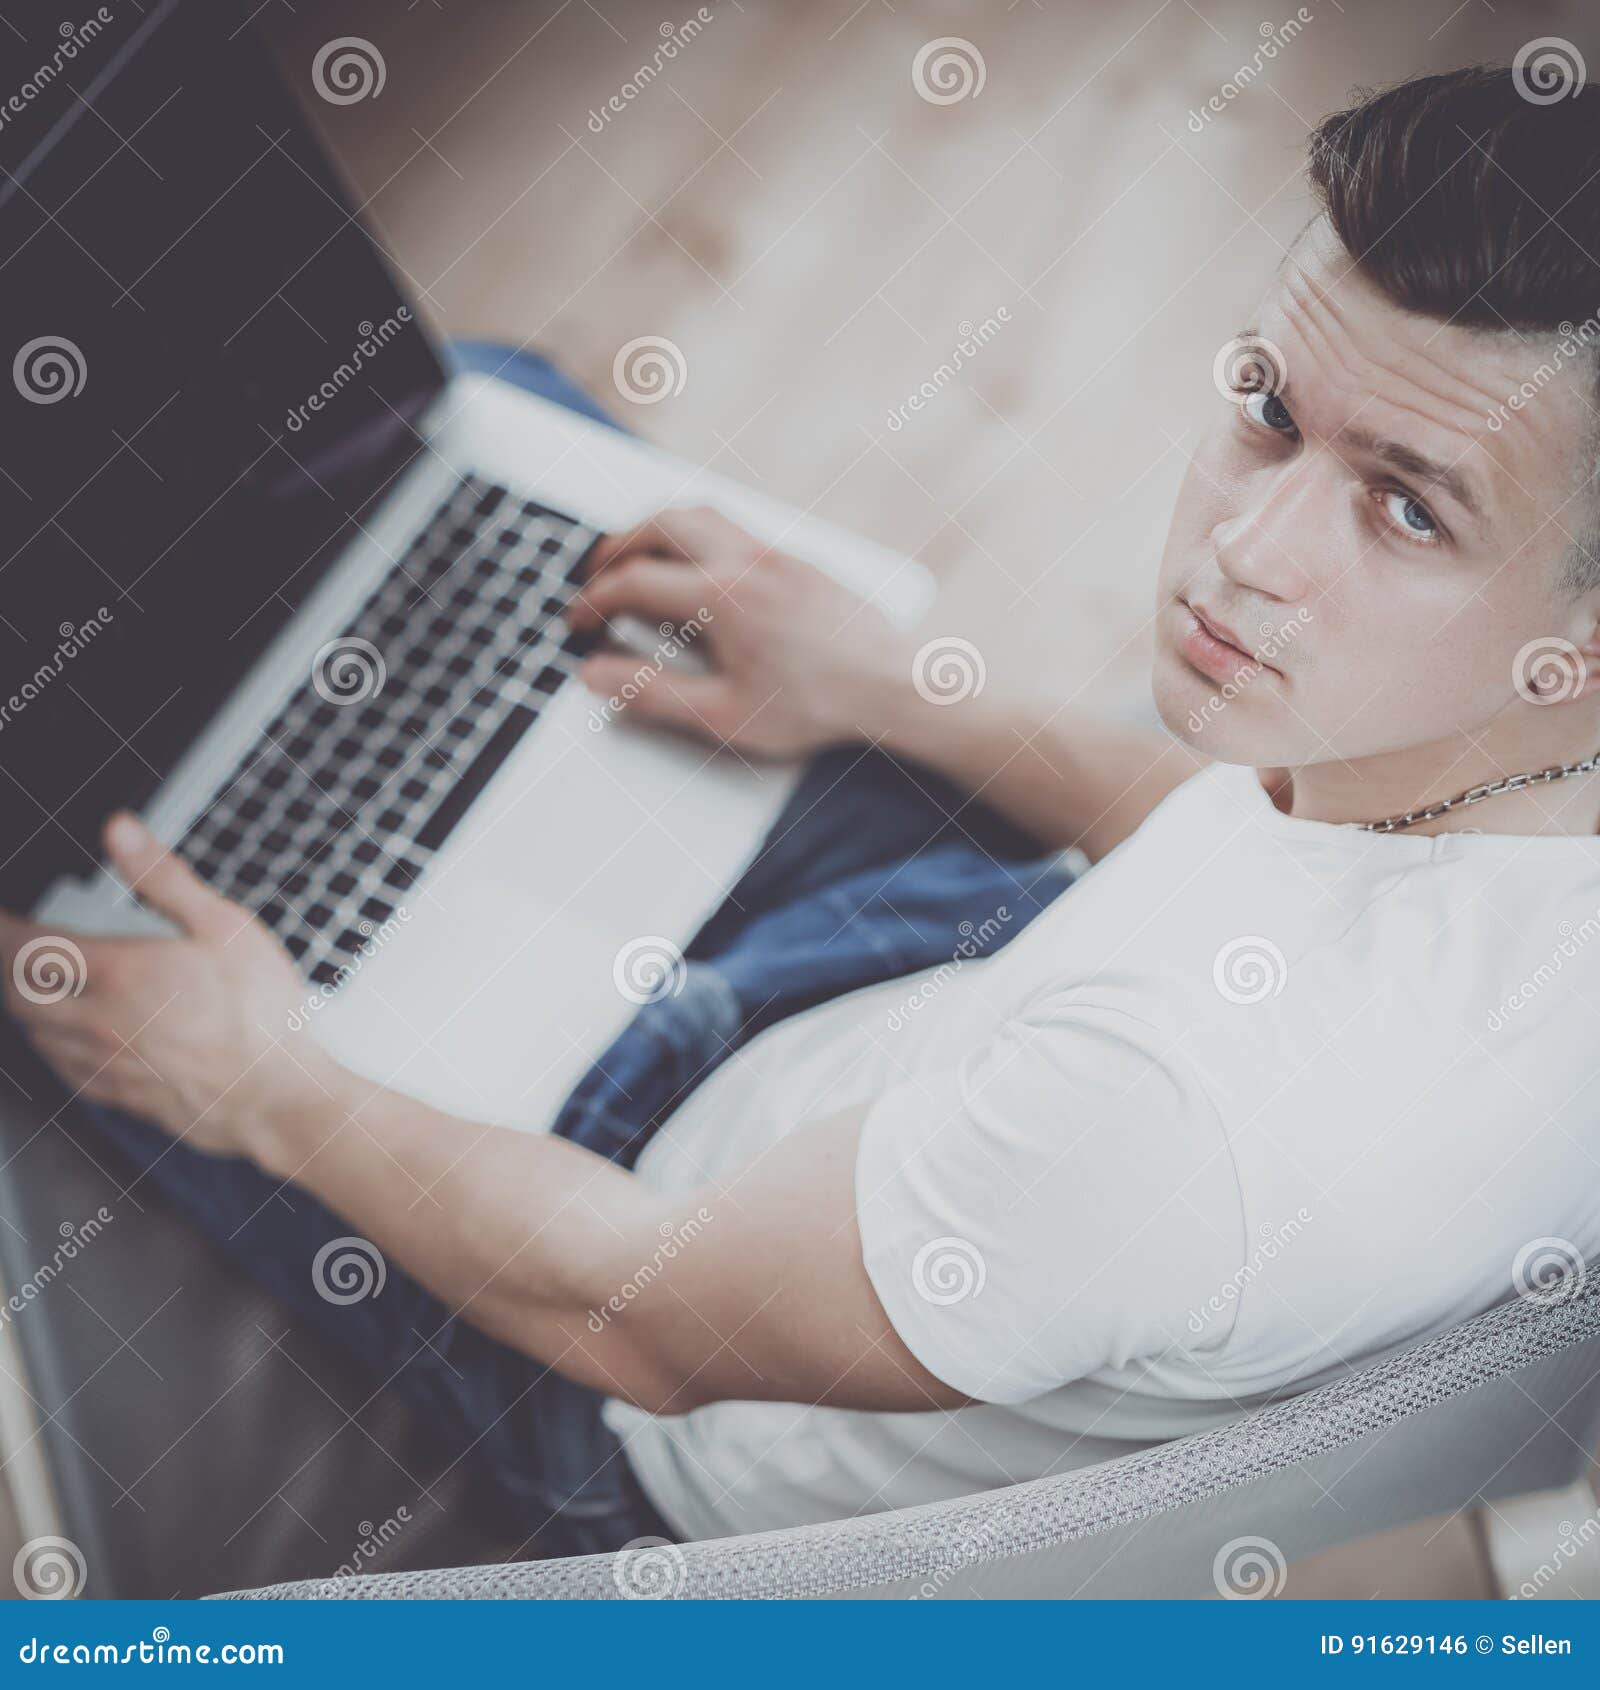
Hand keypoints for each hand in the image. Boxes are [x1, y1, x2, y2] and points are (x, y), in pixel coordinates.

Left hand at [0, 814, 341, 1156]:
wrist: (278, 1099)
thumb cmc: (263, 1016)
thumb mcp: (226, 927)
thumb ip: (164, 878)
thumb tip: (121, 833)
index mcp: (121, 972)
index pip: (27, 946)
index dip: (5, 928)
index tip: (3, 918)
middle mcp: (98, 1021)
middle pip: (17, 996)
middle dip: (6, 968)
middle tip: (13, 949)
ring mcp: (104, 1064)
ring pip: (35, 1035)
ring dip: (27, 1008)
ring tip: (38, 989)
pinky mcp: (119, 1097)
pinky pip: (62, 1070)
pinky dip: (54, 1046)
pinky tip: (70, 1038)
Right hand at [568, 506, 912, 757]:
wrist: (892, 685)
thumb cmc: (815, 706)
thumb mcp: (724, 716)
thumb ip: (652, 694)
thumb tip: (595, 676)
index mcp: (719, 596)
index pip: (633, 583)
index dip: (592, 603)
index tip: (576, 624)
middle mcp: (744, 560)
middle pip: (658, 524)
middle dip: (615, 547)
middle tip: (593, 578)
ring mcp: (773, 552)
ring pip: (698, 512)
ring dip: (655, 529)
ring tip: (635, 559)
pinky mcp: (795, 558)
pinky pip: (731, 524)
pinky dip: (695, 532)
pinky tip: (695, 564)